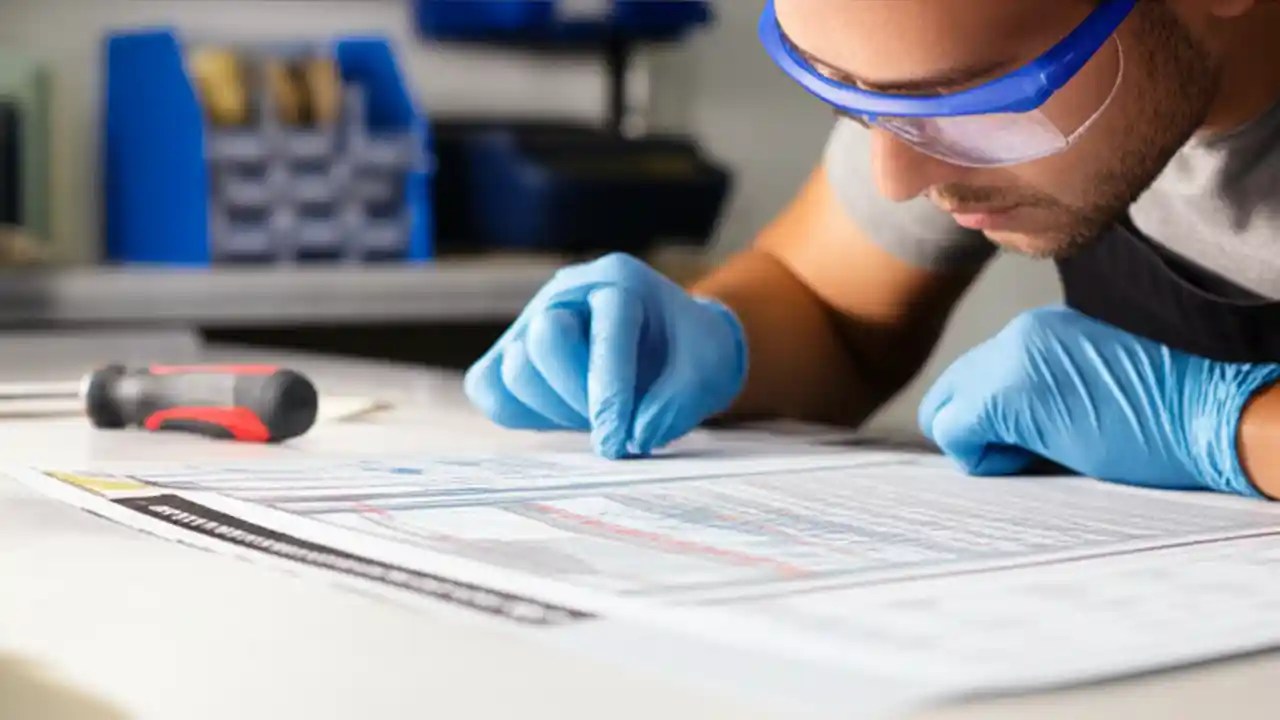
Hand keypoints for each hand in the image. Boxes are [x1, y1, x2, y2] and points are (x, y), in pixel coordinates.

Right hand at [465, 253, 746, 458]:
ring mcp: (534, 317)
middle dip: (578, 397)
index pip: (606, 334)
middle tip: (611, 422)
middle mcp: (570, 291)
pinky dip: (517, 411)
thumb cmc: (692, 356)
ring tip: (591, 415)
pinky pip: (487, 387)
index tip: (617, 445)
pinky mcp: (510, 349)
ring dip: (553, 408)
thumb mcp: (706, 377)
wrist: (676, 347)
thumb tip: (631, 439)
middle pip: (546, 341)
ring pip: (514, 368)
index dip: (610, 395)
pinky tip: (557, 414)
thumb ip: (673, 409)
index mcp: (621, 282)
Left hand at [918, 306, 1279, 496]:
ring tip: (1045, 452)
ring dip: (984, 442)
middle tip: (1032, 452)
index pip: (978, 375)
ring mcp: (1009, 361)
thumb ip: (1044, 390)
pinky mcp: (1006, 396)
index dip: (994, 418)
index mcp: (1042, 331)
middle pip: (951, 390)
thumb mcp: (1095, 384)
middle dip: (978, 428)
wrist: (1218, 410)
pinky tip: (1038, 459)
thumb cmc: (1173, 413)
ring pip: (945, 411)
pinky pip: (955, 435)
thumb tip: (1006, 426)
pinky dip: (985, 460)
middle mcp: (1018, 336)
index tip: (1036, 437)